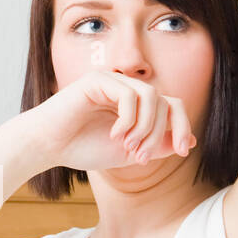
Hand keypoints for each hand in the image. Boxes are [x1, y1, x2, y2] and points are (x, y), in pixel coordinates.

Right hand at [19, 70, 197, 173]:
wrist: (47, 147)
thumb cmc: (81, 148)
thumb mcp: (129, 152)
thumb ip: (157, 144)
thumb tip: (190, 139)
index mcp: (135, 104)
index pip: (172, 107)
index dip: (182, 128)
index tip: (181, 151)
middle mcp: (127, 89)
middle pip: (168, 101)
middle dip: (163, 132)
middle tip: (143, 157)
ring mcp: (113, 81)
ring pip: (152, 98)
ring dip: (145, 129)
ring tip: (128, 148)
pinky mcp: (99, 80)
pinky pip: (129, 96)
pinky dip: (128, 120)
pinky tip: (114, 136)